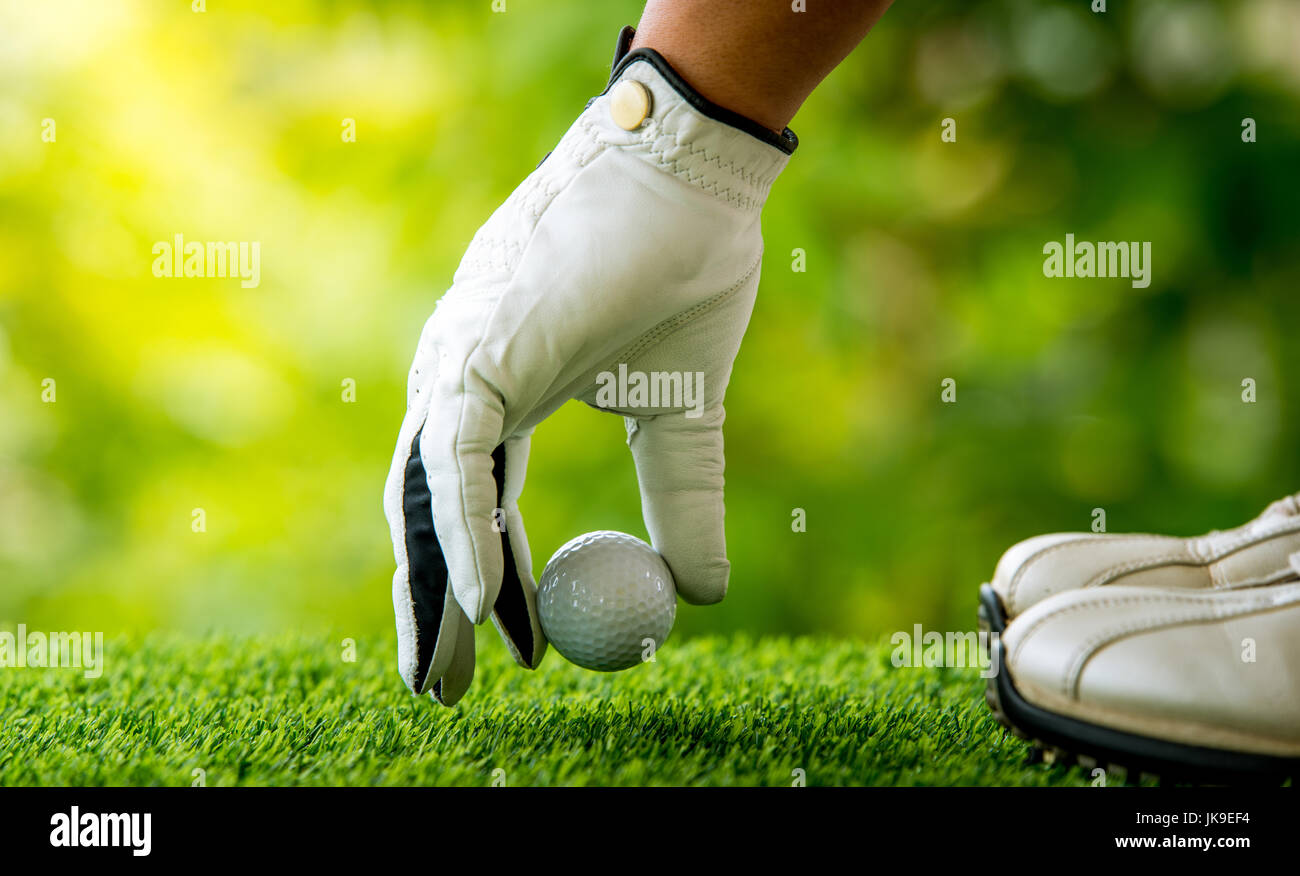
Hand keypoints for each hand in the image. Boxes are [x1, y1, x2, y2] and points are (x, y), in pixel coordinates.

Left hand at [384, 28, 795, 704]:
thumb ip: (681, 501)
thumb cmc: (683, 273)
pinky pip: (458, 466)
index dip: (498, 580)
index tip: (515, 649)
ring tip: (443, 679)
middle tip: (441, 689)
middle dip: (436, 608)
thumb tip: (704, 592)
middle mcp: (462, 382)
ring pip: (428, 502)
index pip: (478, 504)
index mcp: (502, 390)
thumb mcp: (684, 418)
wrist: (690, 181)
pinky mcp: (476, 354)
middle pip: (431, 517)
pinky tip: (487, 608)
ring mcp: (460, 366)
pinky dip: (472, 539)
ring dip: (438, 595)